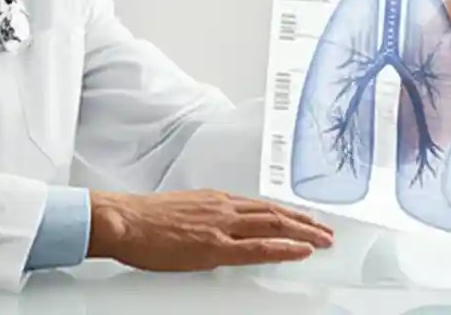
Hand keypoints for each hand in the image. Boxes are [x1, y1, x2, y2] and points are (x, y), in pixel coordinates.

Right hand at [86, 189, 333, 270]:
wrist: (124, 219)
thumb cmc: (142, 218)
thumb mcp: (180, 210)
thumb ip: (202, 217)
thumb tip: (212, 228)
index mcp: (214, 199)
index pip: (260, 206)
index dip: (285, 213)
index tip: (302, 220)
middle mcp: (223, 207)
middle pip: (274, 212)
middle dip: (304, 222)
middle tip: (326, 231)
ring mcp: (221, 225)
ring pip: (273, 225)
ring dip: (304, 232)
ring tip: (323, 240)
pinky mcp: (214, 246)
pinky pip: (258, 247)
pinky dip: (284, 247)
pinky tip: (301, 250)